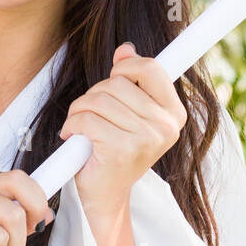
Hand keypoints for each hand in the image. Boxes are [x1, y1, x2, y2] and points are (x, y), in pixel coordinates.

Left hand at [59, 42, 187, 219]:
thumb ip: (130, 80)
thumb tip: (125, 49)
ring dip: (79, 111)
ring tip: (81, 128)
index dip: (127, 67)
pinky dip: (72, 126)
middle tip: (90, 115)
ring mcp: (146, 138)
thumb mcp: (127, 113)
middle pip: (117, 83)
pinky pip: (86, 119)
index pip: (152, 68)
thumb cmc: (113, 151)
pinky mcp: (122, 149)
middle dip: (94, 95)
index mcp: (173, 113)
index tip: (116, 76)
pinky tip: (74, 138)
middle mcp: (165, 126)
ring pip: (98, 99)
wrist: (104, 195)